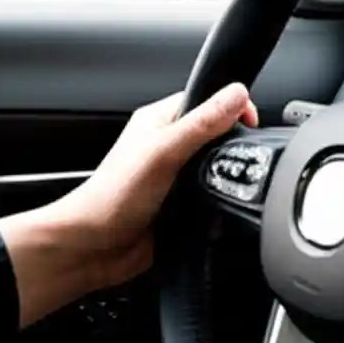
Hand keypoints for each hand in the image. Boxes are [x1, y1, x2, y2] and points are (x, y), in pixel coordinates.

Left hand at [0, 83, 257, 326]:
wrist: (94, 248)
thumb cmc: (112, 198)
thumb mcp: (163, 152)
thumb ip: (202, 122)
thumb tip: (236, 94)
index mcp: (159, 121)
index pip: (206, 98)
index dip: (232, 105)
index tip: (249, 122)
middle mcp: (167, 145)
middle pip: (216, 132)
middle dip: (232, 141)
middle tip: (238, 155)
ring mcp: (175, 175)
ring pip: (216, 164)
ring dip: (224, 172)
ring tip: (226, 180)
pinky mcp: (182, 203)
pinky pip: (212, 193)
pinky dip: (219, 197)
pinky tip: (219, 202)